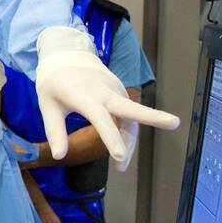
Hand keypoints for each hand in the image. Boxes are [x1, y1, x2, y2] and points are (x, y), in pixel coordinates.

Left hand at [34, 27, 177, 169]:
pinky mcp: (119, 93)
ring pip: (130, 119)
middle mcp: (105, 92)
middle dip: (153, 116)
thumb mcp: (47, 105)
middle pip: (132, 107)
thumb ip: (54, 130)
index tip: (119, 156)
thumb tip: (59, 156)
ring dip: (129, 142)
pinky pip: (127, 116)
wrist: (66, 55)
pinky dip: (126, 134)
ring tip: (121, 167)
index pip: (102, 119)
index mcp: (85, 96)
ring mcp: (115, 91)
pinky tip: (121, 150)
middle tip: (174, 123)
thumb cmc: (54, 82)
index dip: (111, 138)